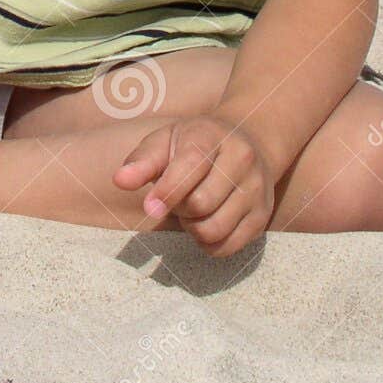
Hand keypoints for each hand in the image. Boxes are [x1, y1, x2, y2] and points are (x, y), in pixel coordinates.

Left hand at [113, 113, 275, 257]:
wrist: (249, 141)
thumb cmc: (196, 143)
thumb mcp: (166, 140)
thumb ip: (142, 160)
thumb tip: (120, 180)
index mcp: (213, 135)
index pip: (192, 164)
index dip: (168, 190)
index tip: (149, 208)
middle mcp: (242, 159)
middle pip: (200, 203)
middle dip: (179, 208)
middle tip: (179, 197)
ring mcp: (257, 189)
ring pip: (213, 229)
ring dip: (193, 227)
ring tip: (193, 209)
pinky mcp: (263, 216)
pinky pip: (227, 247)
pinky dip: (208, 243)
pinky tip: (206, 222)